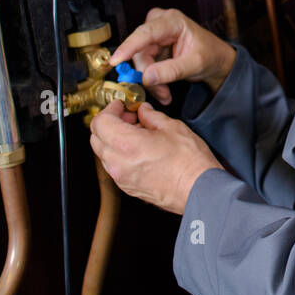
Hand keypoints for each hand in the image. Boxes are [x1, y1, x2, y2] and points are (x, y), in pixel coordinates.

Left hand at [89, 99, 222, 213]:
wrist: (198, 189)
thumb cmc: (189, 162)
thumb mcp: (173, 128)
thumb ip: (152, 117)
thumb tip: (144, 112)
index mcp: (127, 144)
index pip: (101, 122)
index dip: (110, 109)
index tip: (120, 106)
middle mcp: (119, 163)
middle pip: (96, 138)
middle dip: (108, 123)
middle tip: (128, 117)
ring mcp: (121, 177)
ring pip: (103, 153)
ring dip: (113, 140)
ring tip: (135, 133)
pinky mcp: (128, 187)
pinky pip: (114, 166)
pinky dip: (119, 154)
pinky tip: (138, 149)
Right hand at [108, 7, 236, 104]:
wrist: (215, 59)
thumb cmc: (210, 55)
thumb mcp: (195, 64)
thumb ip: (171, 70)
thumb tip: (147, 77)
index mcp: (172, 21)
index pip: (145, 33)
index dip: (128, 47)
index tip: (116, 61)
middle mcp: (159, 23)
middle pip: (140, 50)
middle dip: (148, 75)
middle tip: (162, 93)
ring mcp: (153, 35)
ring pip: (139, 61)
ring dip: (151, 81)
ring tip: (165, 93)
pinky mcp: (150, 47)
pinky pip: (143, 66)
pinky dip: (152, 80)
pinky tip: (163, 89)